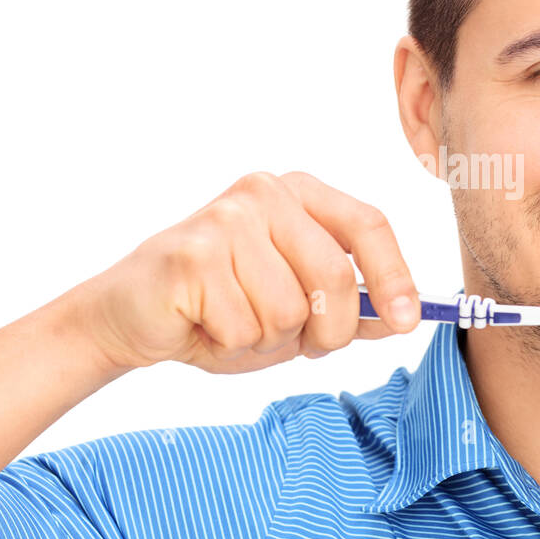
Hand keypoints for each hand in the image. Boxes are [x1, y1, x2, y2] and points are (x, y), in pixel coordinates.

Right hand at [76, 171, 420, 373]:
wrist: (129, 317)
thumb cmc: (221, 310)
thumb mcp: (299, 309)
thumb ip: (353, 308)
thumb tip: (406, 316)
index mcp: (299, 194)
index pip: (368, 225)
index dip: (396, 276)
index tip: (409, 321)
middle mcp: (264, 193)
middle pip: (335, 277)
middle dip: (327, 332)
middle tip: (300, 345)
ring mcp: (226, 218)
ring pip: (289, 311)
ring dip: (268, 340)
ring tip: (234, 322)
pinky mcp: (192, 254)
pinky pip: (245, 327)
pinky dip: (230, 344)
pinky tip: (203, 325)